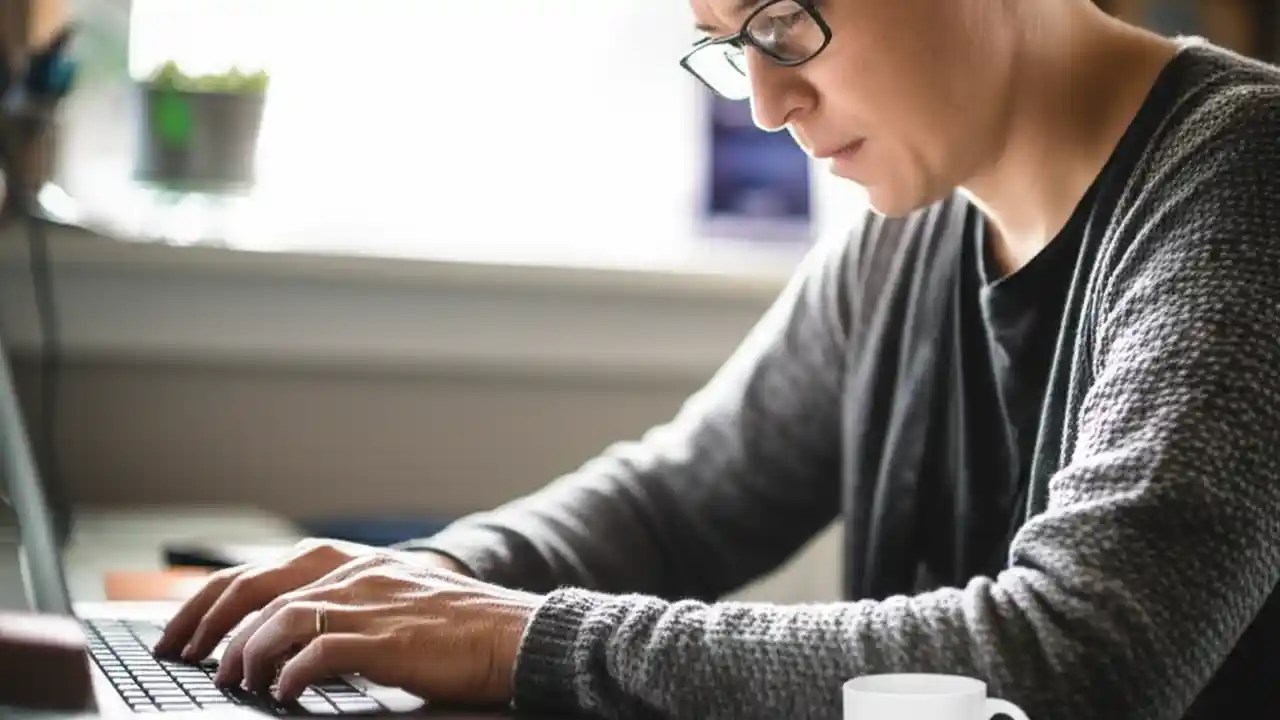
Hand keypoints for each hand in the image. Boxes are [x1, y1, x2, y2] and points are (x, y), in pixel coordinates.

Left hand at [217, 564, 540, 704]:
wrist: (515, 634)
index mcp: (356, 562)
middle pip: (257, 587)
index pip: (265, 568)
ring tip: (234, 680)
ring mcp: (370, 604)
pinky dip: (289, 675)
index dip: (216, 597)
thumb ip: (353, 604)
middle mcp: (356, 574)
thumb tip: (296, 635)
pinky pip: (316, 655)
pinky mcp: (385, 640)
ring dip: (245, 653)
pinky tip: (282, 694)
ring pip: (279, 619)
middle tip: (185, 655)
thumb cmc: (463, 626)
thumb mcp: (400, 598)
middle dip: (211, 623)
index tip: (189, 627)